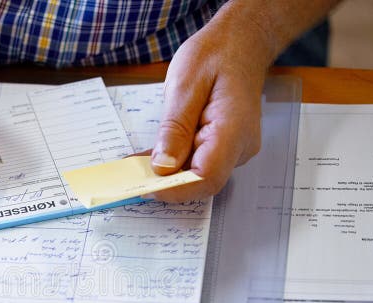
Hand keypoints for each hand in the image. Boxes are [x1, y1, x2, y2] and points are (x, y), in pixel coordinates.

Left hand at [149, 13, 271, 201]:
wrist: (241, 42)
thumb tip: (162, 167)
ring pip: (197, 174)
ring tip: (135, 165)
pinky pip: (197, 162)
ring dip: (166, 173)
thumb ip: (175, 128)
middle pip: (201, 181)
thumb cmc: (216, 55)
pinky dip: (173, 162)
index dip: (173, 189)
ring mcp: (234, 149)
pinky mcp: (224, 147)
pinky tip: (150, 157)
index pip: (206, 176)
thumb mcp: (185, 84)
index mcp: (233, 129)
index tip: (143, 186)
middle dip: (165, 183)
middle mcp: (239, 147)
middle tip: (130, 177)